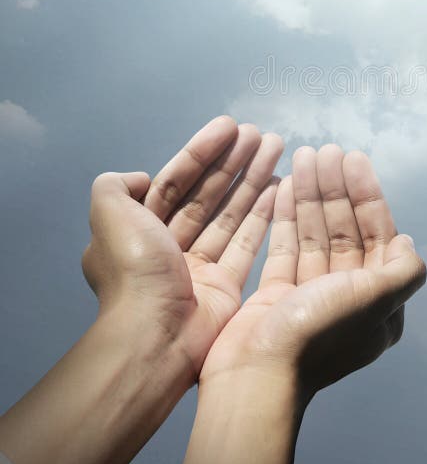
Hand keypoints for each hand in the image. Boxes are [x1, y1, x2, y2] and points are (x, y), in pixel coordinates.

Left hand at [82, 115, 283, 378]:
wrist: (156, 336)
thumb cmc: (135, 270)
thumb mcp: (108, 217)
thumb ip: (115, 187)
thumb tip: (143, 178)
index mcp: (137, 232)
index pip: (174, 181)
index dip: (202, 151)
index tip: (229, 126)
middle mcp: (167, 247)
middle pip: (206, 194)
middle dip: (232, 161)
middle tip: (260, 135)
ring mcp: (198, 268)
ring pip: (230, 213)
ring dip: (252, 178)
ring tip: (276, 147)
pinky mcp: (226, 286)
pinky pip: (247, 242)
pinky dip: (263, 213)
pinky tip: (281, 186)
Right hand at [184, 146, 425, 463]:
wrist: (256, 375)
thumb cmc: (321, 331)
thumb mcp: (378, 299)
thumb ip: (404, 269)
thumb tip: (409, 241)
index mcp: (378, 300)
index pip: (378, 235)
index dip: (368, 195)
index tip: (354, 159)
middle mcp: (348, 295)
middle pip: (345, 229)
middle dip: (336, 188)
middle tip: (324, 149)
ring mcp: (311, 294)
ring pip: (315, 233)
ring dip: (310, 194)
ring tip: (303, 155)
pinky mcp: (278, 293)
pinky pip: (286, 246)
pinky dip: (286, 216)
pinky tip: (283, 185)